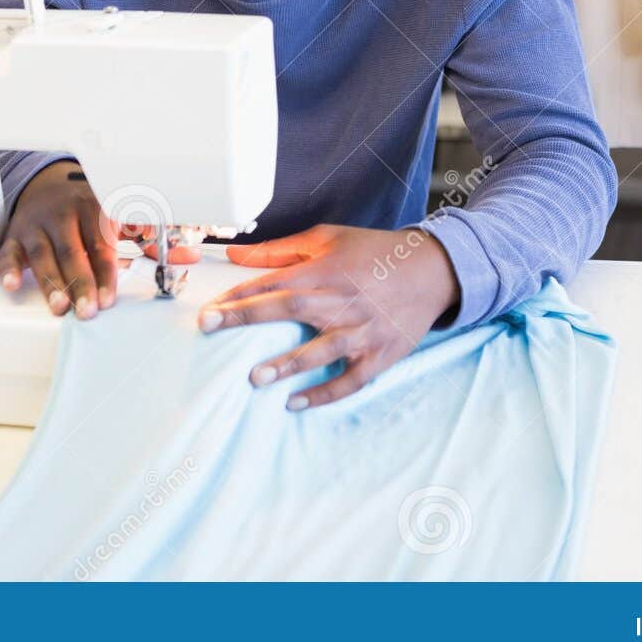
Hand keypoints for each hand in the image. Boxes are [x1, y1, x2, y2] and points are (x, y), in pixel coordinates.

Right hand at [0, 161, 200, 318]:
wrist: (47, 185)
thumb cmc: (88, 209)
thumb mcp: (118, 218)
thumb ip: (150, 241)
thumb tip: (190, 256)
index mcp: (93, 207)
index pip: (101, 242)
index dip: (106, 272)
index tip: (109, 298)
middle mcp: (63, 213)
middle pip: (72, 251)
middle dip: (80, 283)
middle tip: (87, 310)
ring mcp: (36, 223)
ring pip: (42, 253)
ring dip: (50, 282)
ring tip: (59, 307)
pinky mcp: (14, 234)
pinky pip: (9, 251)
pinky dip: (9, 268)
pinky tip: (14, 285)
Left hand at [198, 224, 460, 409]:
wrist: (433, 269)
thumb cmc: (374, 252)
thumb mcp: (328, 238)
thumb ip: (279, 249)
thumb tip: (234, 255)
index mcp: (327, 269)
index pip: (275, 281)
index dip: (239, 293)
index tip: (208, 308)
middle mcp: (343, 300)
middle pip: (290, 308)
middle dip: (247, 317)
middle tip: (210, 327)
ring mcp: (363, 330)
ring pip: (323, 349)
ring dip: (290, 363)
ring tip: (256, 377)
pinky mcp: (380, 354)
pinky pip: (351, 380)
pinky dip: (326, 393)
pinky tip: (296, 403)